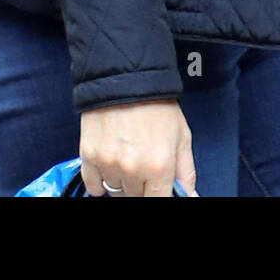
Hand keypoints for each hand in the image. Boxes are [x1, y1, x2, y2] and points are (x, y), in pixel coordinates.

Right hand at [79, 99, 198, 196]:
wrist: (125, 76)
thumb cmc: (157, 105)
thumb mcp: (181, 136)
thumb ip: (186, 173)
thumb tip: (191, 198)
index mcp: (159, 166)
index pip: (158, 203)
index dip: (157, 194)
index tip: (156, 187)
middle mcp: (133, 170)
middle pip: (135, 197)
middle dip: (141, 185)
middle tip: (143, 161)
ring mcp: (108, 164)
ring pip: (115, 190)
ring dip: (121, 180)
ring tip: (126, 155)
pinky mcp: (88, 156)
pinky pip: (93, 186)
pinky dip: (100, 180)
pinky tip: (109, 162)